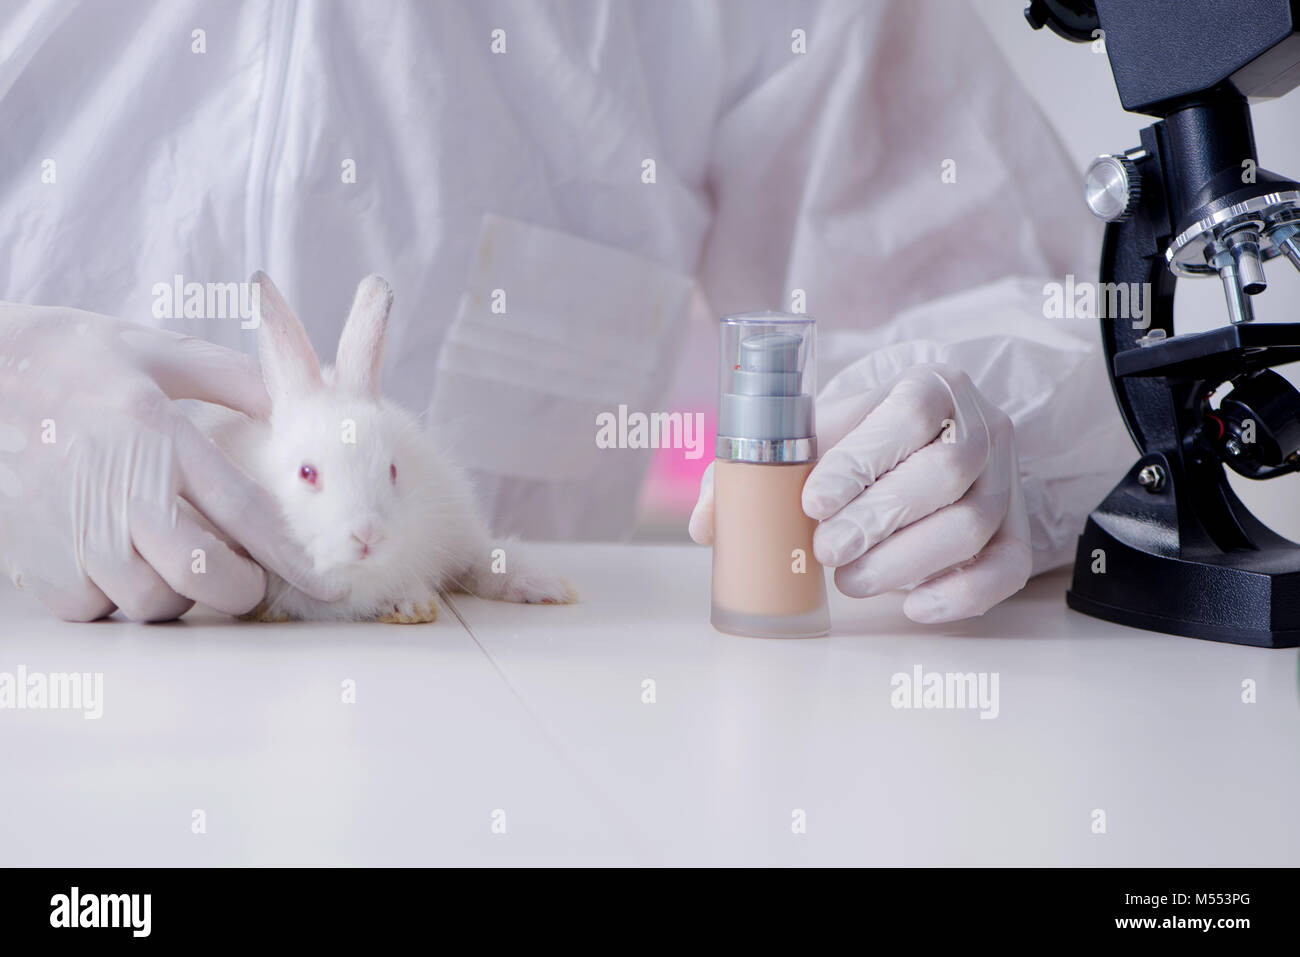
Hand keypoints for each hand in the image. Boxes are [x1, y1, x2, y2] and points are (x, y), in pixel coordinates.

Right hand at [0, 306, 344, 620]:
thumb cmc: (71, 359)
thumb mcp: (156, 352)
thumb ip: (234, 379)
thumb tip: (298, 402)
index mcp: (157, 432)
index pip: (242, 510)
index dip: (290, 556)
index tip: (327, 583)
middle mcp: (117, 485)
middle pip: (201, 573)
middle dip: (236, 588)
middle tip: (242, 576)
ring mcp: (72, 527)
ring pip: (150, 601)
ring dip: (175, 593)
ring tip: (170, 557)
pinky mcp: (34, 558)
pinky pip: (94, 608)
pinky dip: (113, 598)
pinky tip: (115, 560)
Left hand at [691, 362, 1030, 622]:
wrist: (923, 437)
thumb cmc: (854, 440)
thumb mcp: (807, 436)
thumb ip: (751, 470)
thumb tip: (707, 524)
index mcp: (928, 386)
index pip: (908, 414)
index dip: (862, 460)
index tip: (813, 502)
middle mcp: (978, 426)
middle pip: (946, 472)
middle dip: (879, 518)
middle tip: (826, 552)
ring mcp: (1005, 480)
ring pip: (973, 524)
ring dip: (907, 561)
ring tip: (852, 582)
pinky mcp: (1016, 528)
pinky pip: (1007, 566)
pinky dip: (962, 593)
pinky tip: (913, 607)